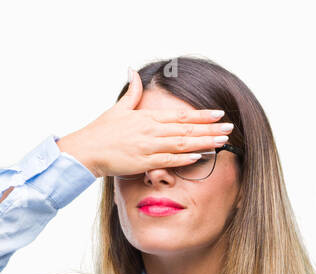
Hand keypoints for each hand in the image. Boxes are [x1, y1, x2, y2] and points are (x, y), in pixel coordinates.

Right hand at [54, 68, 232, 177]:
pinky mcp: (144, 161)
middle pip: (186, 128)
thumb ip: (132, 92)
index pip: (180, 115)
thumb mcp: (118, 108)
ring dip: (203, 142)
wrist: (86, 150)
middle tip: (229, 127)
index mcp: (147, 117)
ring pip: (181, 143)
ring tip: (221, 141)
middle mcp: (151, 130)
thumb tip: (133, 71)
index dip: (201, 114)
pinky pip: (168, 160)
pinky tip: (199, 156)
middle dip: (210, 128)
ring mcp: (148, 146)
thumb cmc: (102, 131)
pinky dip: (185, 158)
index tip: (219, 113)